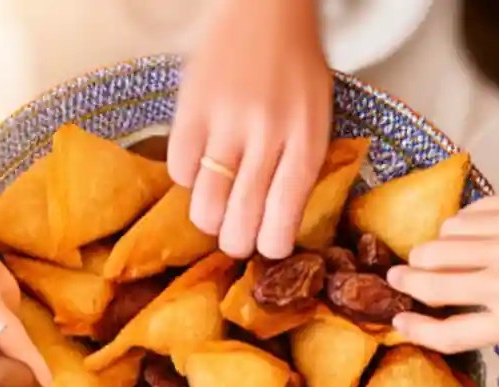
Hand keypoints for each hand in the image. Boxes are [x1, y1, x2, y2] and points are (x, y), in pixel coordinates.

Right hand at [169, 0, 332, 258]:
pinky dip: (188, 178)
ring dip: (208, 219)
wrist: (266, 7)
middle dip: (236, 241)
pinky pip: (180, 168)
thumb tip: (277, 221)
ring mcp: (226, 120)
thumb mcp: (318, 114)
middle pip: (242, 218)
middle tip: (234, 238)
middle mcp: (268, 133)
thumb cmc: (297, 65)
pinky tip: (199, 169)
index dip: (272, 243)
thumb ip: (302, 162)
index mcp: (307, 138)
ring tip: (213, 214)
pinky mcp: (191, 106)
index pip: (285, 212)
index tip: (267, 249)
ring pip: (206, 203)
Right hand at [386, 191, 498, 354]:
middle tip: (403, 277)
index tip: (399, 321)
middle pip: (434, 276)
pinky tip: (468, 232)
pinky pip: (475, 211)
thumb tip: (454, 313)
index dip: (415, 329)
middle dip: (409, 279)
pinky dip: (463, 223)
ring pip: (447, 236)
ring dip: (434, 249)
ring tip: (436, 254)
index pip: (447, 330)